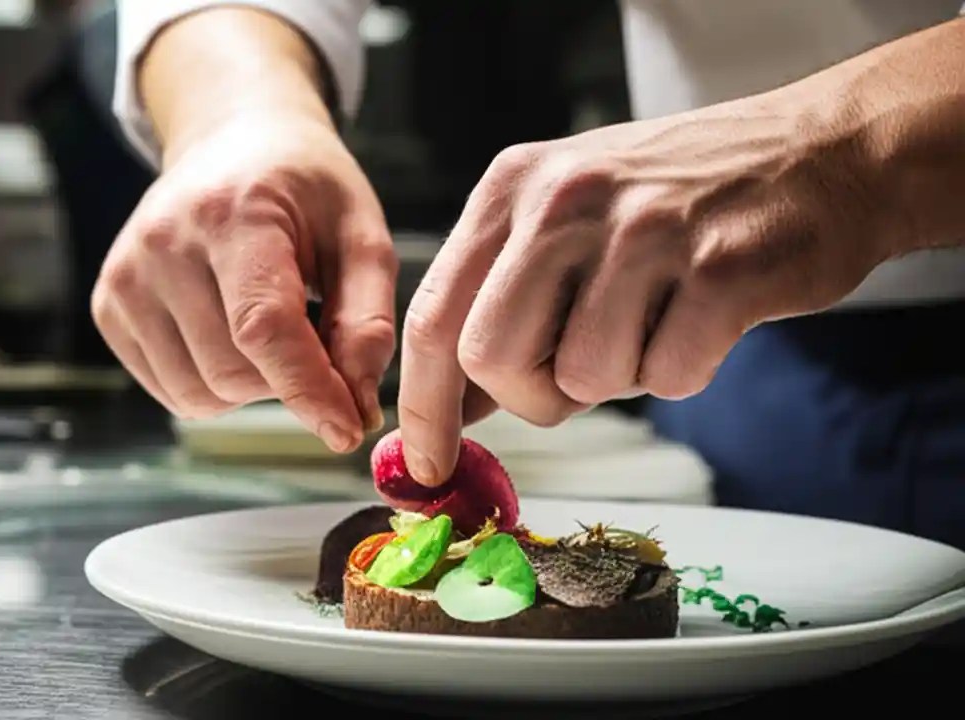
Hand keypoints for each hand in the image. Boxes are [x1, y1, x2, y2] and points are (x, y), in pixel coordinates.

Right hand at [92, 114, 395, 451]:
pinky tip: (230, 330)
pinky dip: (212, 384)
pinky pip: (171, 390)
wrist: (232, 143)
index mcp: (234, 213)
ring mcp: (125, 276)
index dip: (308, 388)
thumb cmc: (305, 190)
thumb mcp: (360, 235)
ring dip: (250, 387)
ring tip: (270, 327)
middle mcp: (163, 242)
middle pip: (232, 372)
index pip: (262, 326)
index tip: (347, 430)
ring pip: (198, 394)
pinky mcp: (108, 305)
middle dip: (287, 380)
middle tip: (314, 338)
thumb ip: (367, 321)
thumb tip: (356, 406)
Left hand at [397, 95, 893, 484]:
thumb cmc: (678, 201)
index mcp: (512, 188)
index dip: (424, 408)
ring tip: (656, 317)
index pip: (434, 317)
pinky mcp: (719, 270)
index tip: (425, 464)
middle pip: (491, 358)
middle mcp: (563, 200)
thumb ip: (498, 298)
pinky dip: (682, 369)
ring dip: (620, 376)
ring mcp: (643, 231)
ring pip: (582, 379)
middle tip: (578, 373)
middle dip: (531, 395)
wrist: (818, 154)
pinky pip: (666, 378)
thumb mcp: (563, 218)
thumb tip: (452, 406)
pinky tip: (702, 315)